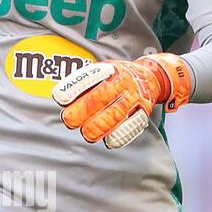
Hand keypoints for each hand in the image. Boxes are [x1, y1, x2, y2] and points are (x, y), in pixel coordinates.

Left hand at [52, 51, 191, 148]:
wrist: (151, 76)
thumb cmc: (118, 77)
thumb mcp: (104, 70)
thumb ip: (86, 82)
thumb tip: (60, 97)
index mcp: (111, 70)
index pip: (90, 78)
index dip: (74, 88)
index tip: (59, 99)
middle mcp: (124, 82)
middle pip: (101, 97)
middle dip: (82, 111)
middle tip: (69, 121)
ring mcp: (135, 96)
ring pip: (116, 113)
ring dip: (99, 126)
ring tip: (87, 134)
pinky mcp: (144, 110)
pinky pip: (133, 124)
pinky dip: (121, 135)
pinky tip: (109, 141)